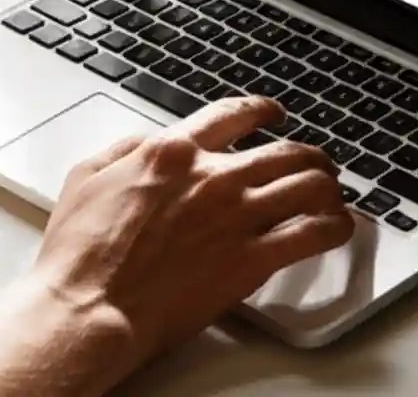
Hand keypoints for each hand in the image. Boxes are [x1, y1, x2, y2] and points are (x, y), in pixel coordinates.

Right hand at [26, 96, 354, 392]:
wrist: (91, 305)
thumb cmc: (81, 252)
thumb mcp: (85, 177)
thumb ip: (122, 151)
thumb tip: (143, 142)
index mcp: (171, 152)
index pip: (232, 115)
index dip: (261, 111)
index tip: (272, 114)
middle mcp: (212, 177)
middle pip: (284, 150)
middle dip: (308, 154)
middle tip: (315, 162)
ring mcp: (237, 217)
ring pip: (310, 185)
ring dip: (328, 188)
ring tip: (333, 195)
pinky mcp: (252, 260)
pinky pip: (314, 235)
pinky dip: (334, 228)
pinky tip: (336, 230)